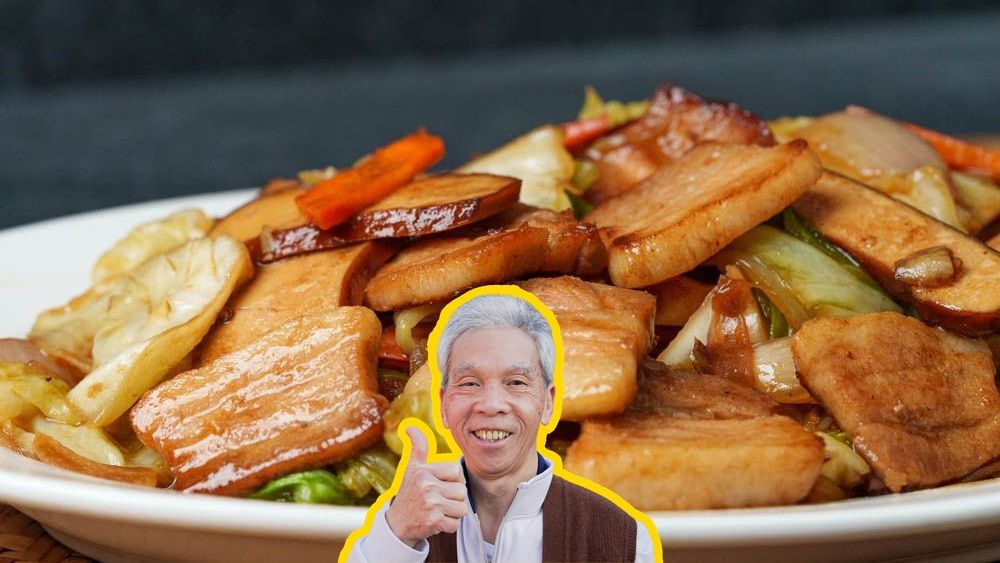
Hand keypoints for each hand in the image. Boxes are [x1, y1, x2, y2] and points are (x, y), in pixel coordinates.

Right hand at [385, 424, 468, 547]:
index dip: (452, 480)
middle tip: (437, 501)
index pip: (457, 471)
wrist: (397, 524)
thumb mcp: (412, 468)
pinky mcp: (433, 521)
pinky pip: (456, 524)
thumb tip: (410, 426)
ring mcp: (430, 503)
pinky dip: (449, 526)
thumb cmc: (410, 493)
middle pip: (462, 491)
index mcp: (423, 470)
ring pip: (462, 508)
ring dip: (452, 513)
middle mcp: (426, 485)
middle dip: (453, 499)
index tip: (438, 485)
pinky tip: (436, 522)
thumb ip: (418, 447)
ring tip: (437, 511)